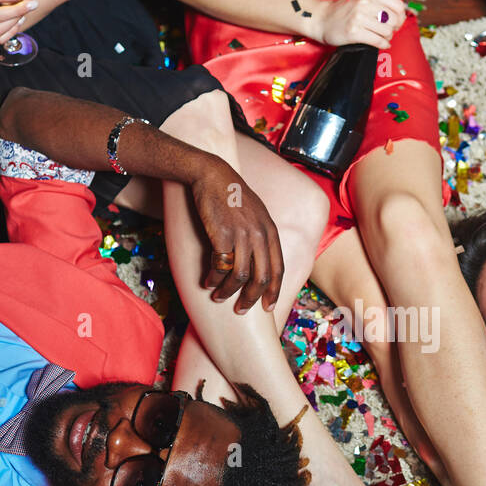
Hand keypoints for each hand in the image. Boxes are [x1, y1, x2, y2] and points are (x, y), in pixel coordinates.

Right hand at [190, 163, 284, 312]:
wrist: (212, 175)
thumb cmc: (232, 196)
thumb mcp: (256, 214)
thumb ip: (262, 237)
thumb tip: (260, 262)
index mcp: (271, 232)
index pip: (278, 269)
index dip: (274, 291)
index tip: (268, 307)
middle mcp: (260, 235)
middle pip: (262, 278)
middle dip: (251, 298)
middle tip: (241, 310)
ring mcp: (242, 235)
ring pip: (240, 276)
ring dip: (229, 292)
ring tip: (219, 297)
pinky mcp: (222, 234)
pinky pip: (220, 266)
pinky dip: (214, 278)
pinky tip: (207, 281)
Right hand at [310, 0, 407, 48]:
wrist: (322, 18)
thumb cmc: (344, 9)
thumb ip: (380, 0)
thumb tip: (401, 12)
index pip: (398, 4)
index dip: (401, 15)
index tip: (397, 21)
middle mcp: (365, 1)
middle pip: (394, 19)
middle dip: (395, 27)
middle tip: (389, 30)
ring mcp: (359, 17)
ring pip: (387, 31)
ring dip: (388, 36)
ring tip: (382, 36)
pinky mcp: (354, 32)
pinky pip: (378, 41)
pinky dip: (383, 44)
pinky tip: (381, 43)